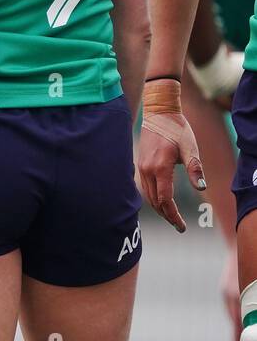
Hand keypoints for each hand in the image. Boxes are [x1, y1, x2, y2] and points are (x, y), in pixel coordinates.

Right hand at [136, 109, 205, 232]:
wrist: (158, 114)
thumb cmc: (177, 130)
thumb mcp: (190, 148)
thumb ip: (195, 168)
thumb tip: (201, 187)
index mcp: (160, 167)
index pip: (165, 199)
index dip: (173, 215)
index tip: (181, 226)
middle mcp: (147, 169)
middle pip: (155, 201)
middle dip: (167, 215)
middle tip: (179, 226)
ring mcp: (141, 167)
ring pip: (147, 195)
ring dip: (159, 208)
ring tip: (171, 216)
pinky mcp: (140, 164)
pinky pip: (144, 187)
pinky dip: (152, 198)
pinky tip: (160, 201)